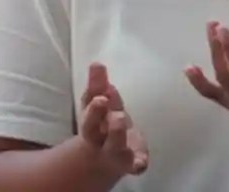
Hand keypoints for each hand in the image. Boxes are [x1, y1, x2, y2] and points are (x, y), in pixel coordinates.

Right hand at [78, 62, 149, 176]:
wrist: (109, 158)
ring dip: (115, 132)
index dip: (91, 96)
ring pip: (113, 145)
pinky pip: (134, 165)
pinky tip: (141, 164)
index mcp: (92, 122)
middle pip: (91, 128)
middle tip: (102, 100)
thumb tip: (96, 63)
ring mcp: (115, 151)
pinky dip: (137, 164)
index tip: (95, 86)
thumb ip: (99, 86)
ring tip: (119, 117)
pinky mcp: (132, 162)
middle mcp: (99, 138)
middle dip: (95, 113)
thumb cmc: (106, 124)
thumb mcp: (102, 105)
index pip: (87, 106)